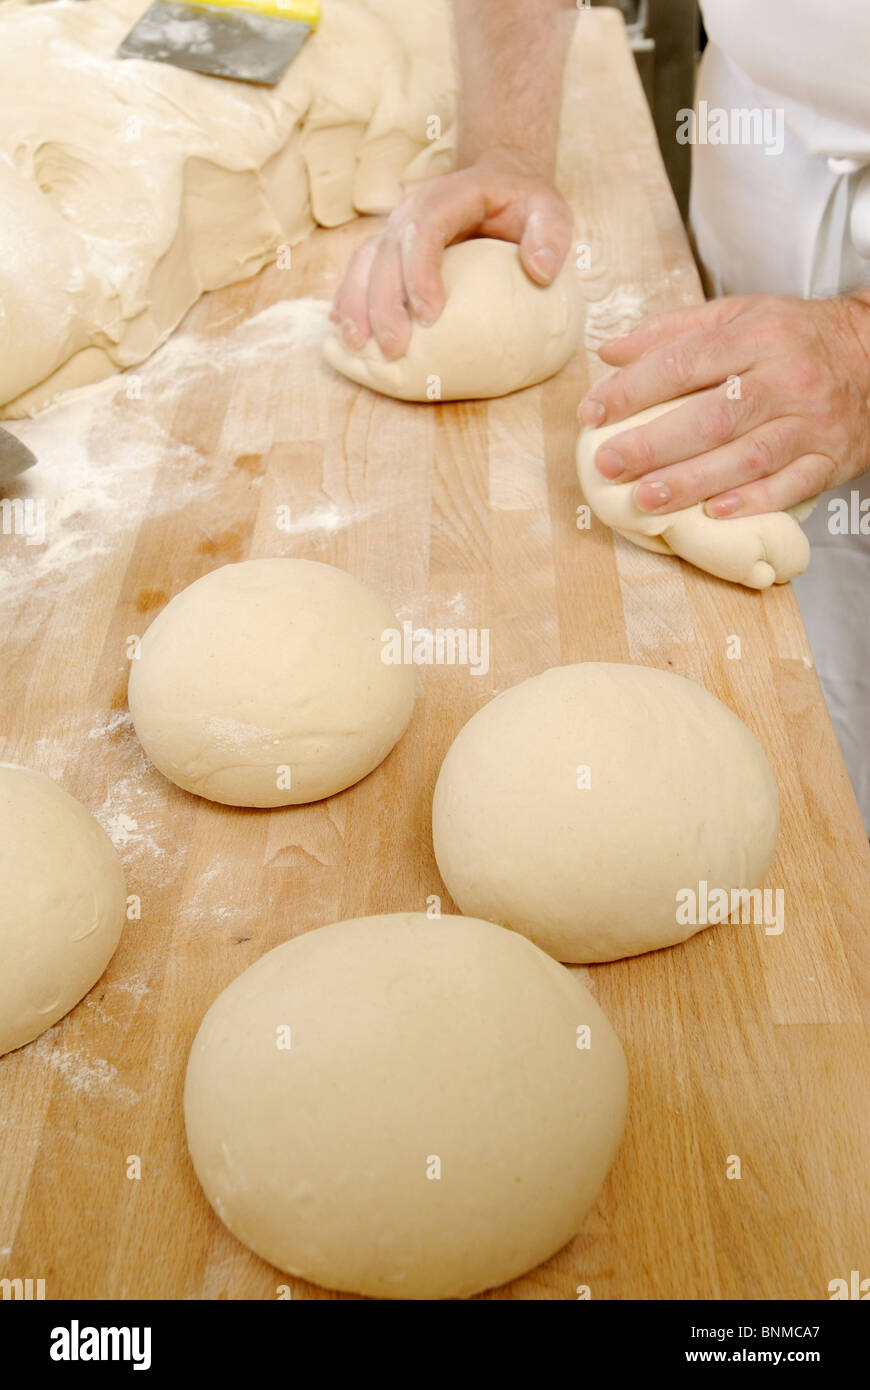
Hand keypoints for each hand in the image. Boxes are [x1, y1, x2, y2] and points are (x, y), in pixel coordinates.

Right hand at [329, 147, 573, 359]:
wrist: (498, 182)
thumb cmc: (524, 205)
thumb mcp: (550, 211)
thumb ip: (551, 236)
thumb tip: (540, 271)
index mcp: (448, 197)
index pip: (424, 229)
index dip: (419, 272)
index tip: (429, 316)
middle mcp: (412, 210)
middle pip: (386, 253)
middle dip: (384, 302)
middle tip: (394, 349)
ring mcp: (394, 230)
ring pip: (364, 263)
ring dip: (356, 305)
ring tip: (357, 345)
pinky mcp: (387, 250)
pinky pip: (359, 273)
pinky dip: (348, 301)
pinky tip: (344, 331)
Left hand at [577, 293, 869, 515]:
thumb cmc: (793, 339)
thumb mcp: (739, 315)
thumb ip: (672, 332)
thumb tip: (610, 352)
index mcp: (756, 337)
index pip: (685, 362)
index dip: (634, 389)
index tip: (593, 413)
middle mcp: (784, 379)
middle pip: (714, 416)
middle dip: (655, 444)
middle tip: (609, 464)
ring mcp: (809, 422)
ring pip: (748, 457)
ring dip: (693, 482)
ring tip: (646, 499)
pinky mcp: (828, 459)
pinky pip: (790, 485)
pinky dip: (752, 501)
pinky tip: (714, 514)